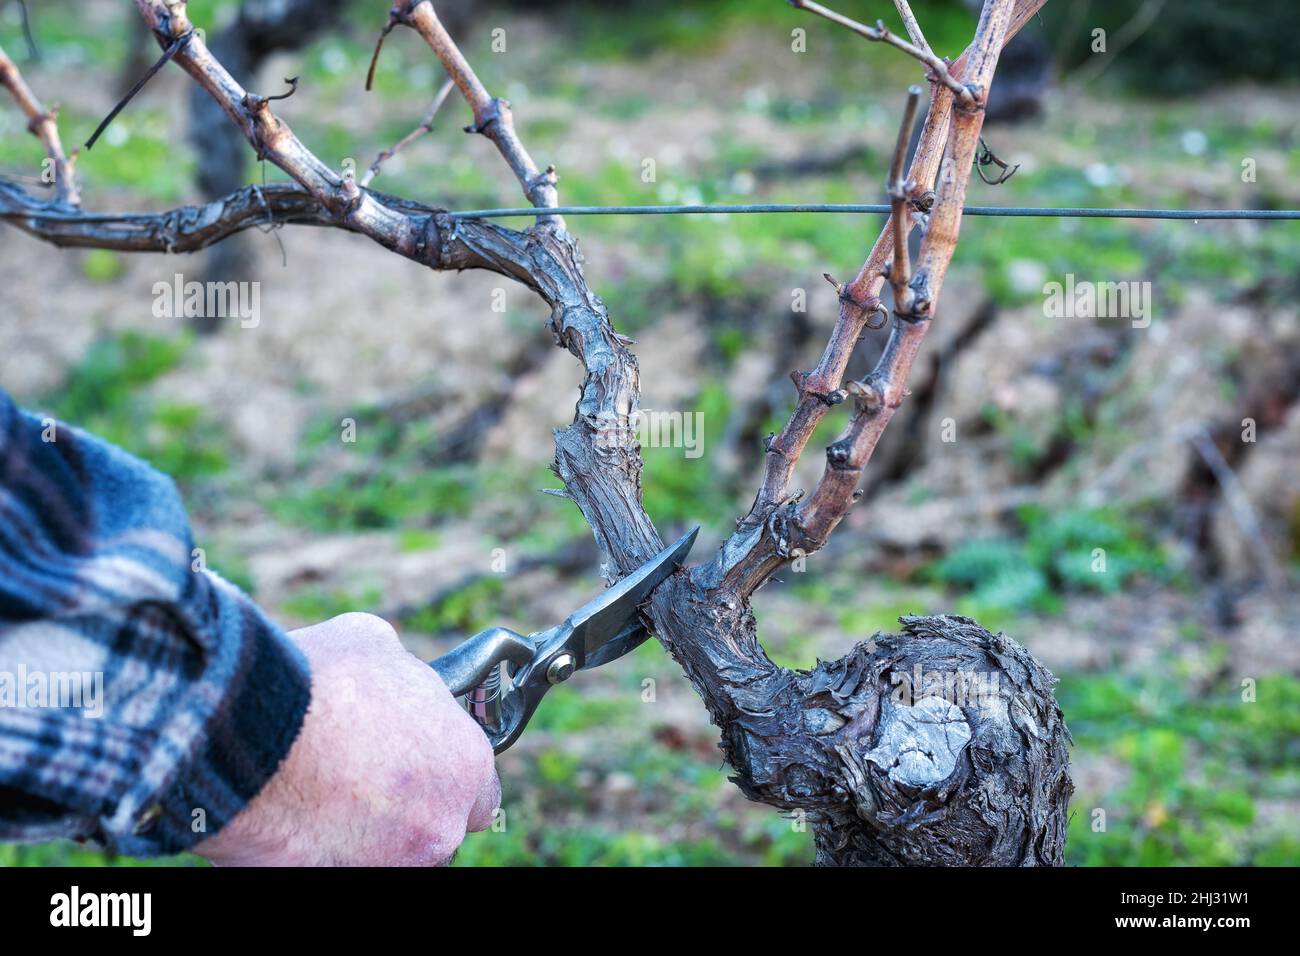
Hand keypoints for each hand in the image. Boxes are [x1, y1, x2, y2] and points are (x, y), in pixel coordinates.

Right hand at [196, 613, 499, 865]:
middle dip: (409, 810)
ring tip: (324, 797)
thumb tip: (398, 674)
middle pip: (437, 827)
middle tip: (366, 782)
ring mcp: (394, 863)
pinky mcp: (340, 881)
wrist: (248, 729)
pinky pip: (341, 865)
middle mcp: (441, 823)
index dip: (449, 779)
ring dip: (368, 835)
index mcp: (466, 763)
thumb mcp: (376, 645)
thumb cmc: (319, 681)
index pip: (480, 791)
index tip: (424, 769)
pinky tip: (299, 818)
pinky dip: (326, 850)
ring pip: (393, 856)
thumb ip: (405, 676)